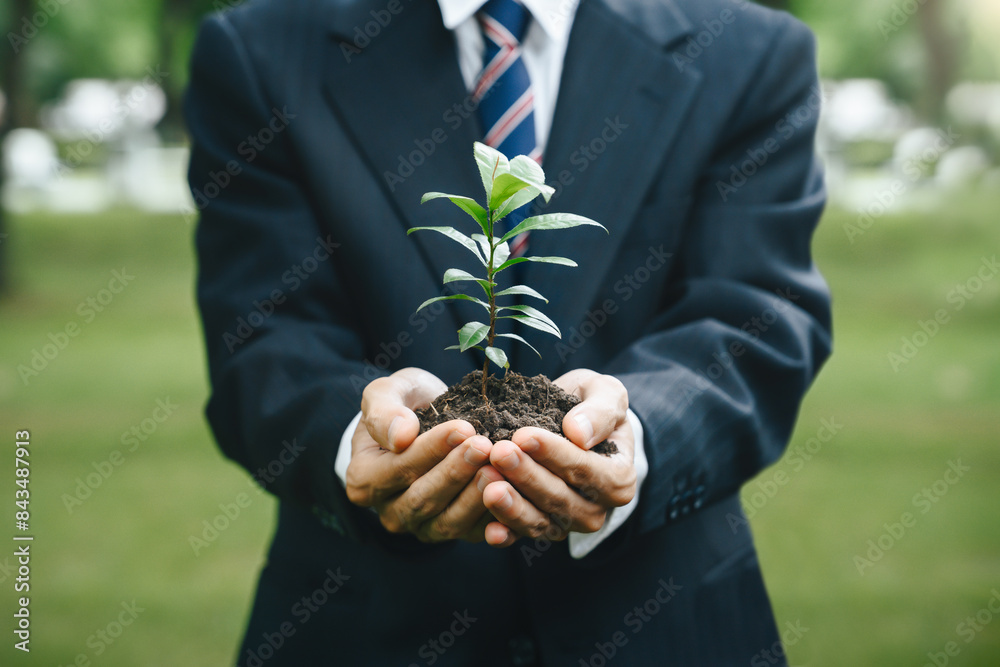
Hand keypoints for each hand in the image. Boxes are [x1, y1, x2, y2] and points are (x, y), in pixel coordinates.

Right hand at [345, 367, 502, 542]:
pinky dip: (494, 519)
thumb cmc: (405, 404)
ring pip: (448, 522)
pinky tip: (513, 496)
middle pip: (423, 499)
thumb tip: (400, 436)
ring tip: (499, 469)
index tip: (463, 427)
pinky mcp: (453, 532)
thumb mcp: (388, 393)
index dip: (431, 450)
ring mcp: (421, 527)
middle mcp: (389, 512)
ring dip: (475, 497)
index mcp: (364, 480)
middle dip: (456, 472)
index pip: (398, 469)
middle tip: (485, 446)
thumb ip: (384, 410)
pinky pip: (473, 533)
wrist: (428, 420)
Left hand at [480, 369, 636, 546]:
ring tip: (487, 483)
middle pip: (560, 498)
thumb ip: (601, 411)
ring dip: (512, 506)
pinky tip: (488, 529)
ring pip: (539, 521)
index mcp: (619, 478)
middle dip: (527, 476)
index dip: (554, 454)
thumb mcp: (606, 395)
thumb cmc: (591, 408)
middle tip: (499, 453)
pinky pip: (521, 535)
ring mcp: (567, 523)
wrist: (574, 426)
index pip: (586, 470)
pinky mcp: (541, 528)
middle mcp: (597, 509)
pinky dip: (505, 534)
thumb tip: (579, 434)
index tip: (524, 435)